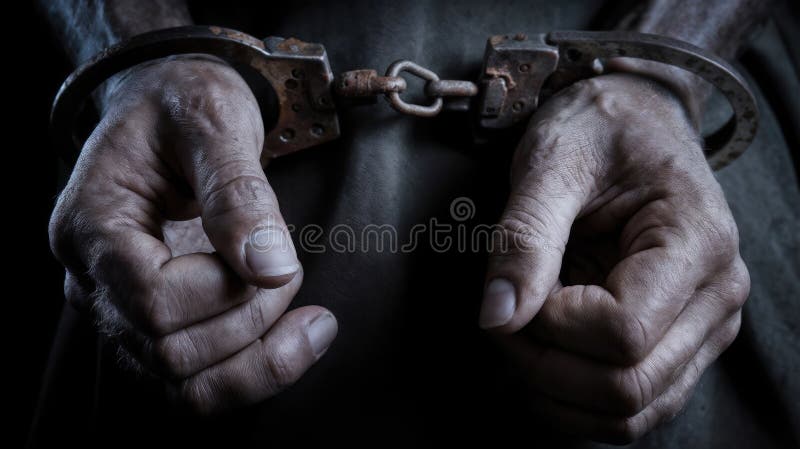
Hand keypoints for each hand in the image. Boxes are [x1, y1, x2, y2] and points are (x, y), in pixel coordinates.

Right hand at [49, 56, 337, 412]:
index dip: (225, 291)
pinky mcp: (152, 324)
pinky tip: (295, 340)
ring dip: (259, 363)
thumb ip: (238, 194)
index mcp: (93, 224)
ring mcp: (118, 308)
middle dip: (251, 320)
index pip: (151, 299)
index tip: (275, 252)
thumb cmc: (183, 103)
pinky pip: (194, 383)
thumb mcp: (213, 123)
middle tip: (292, 268)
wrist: (169, 108)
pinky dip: (250, 373)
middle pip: (168, 351)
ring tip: (312, 323)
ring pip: (180, 386)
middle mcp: (92, 279)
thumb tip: (270, 267)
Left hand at [479, 73, 748, 441]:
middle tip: (503, 318)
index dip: (552, 324)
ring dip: (555, 392)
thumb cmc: (598, 127)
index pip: (622, 332)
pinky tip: (541, 357)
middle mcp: (716, 297)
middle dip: (544, 367)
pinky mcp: (678, 344)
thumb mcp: (551, 163)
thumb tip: (495, 318)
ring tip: (519, 336)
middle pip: (628, 388)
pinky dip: (574, 399)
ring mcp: (702, 328)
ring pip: (631, 414)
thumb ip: (523, 239)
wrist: (631, 119)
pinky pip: (632, 408)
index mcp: (697, 242)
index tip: (518, 288)